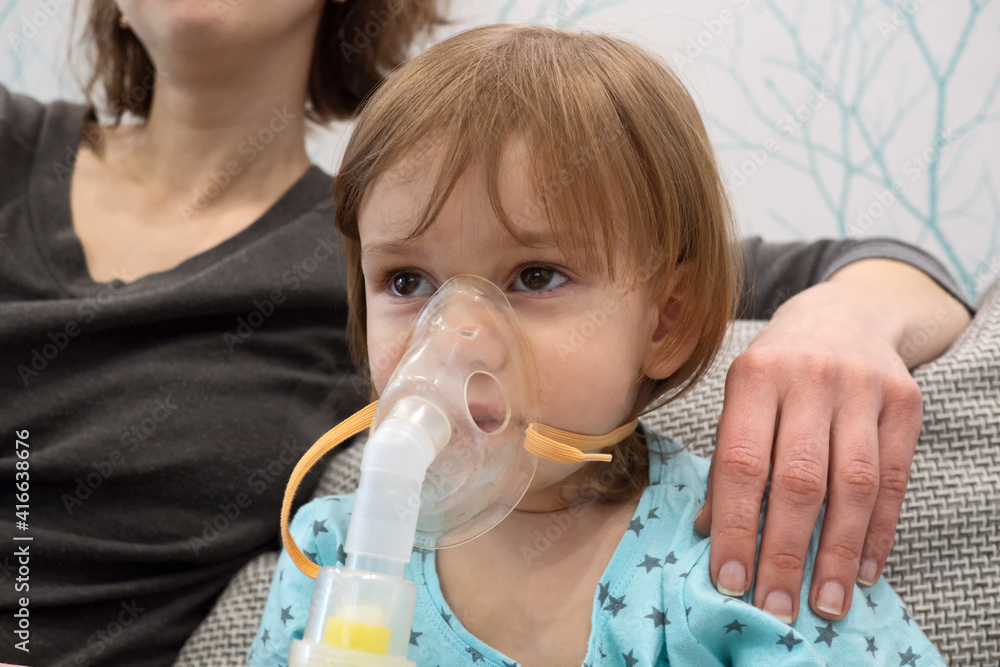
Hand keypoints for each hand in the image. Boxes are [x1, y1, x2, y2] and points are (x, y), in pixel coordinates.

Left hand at [694, 259, 969, 621]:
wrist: (842, 315)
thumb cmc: (777, 369)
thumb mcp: (739, 398)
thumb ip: (726, 461)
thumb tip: (710, 532)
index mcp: (755, 376)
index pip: (741, 463)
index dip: (736, 527)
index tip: (730, 581)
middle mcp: (810, 378)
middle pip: (800, 480)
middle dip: (787, 552)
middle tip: (778, 607)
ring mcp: (863, 388)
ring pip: (855, 485)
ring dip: (840, 553)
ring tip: (827, 602)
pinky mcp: (905, 402)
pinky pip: (895, 478)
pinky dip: (880, 530)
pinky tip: (866, 568)